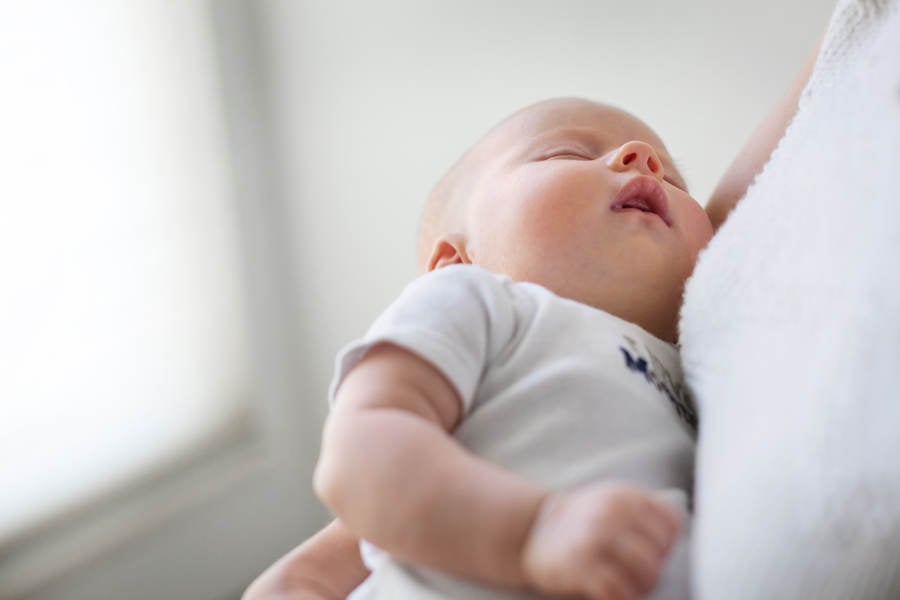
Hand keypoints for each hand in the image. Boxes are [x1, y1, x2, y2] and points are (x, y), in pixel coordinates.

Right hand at [520, 483, 680, 599]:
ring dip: (641, 587)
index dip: (666, 544)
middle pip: (660, 552)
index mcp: (623, 496)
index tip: (652, 551)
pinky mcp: (580, 566)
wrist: (531, 531)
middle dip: (654, 570)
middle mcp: (610, 513)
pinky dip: (622, 597)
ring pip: (646, 571)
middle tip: (639, 576)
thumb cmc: (581, 522)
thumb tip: (680, 533)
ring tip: (629, 587)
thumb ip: (643, 510)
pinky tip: (613, 593)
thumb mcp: (611, 501)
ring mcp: (594, 539)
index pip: (670, 524)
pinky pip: (618, 591)